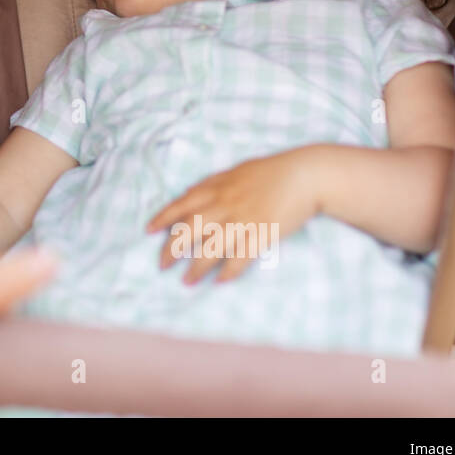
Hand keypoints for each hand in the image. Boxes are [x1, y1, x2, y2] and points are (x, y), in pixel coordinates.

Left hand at [145, 147, 319, 285]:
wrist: (305, 175)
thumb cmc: (272, 172)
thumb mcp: (236, 172)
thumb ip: (213, 183)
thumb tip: (190, 192)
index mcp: (217, 187)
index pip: (182, 204)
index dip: (164, 217)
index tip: (148, 231)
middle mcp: (225, 204)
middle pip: (190, 229)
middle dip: (172, 249)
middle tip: (162, 266)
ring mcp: (243, 220)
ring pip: (211, 248)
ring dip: (197, 267)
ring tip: (186, 282)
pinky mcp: (261, 234)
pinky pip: (240, 257)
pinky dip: (228, 271)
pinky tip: (219, 281)